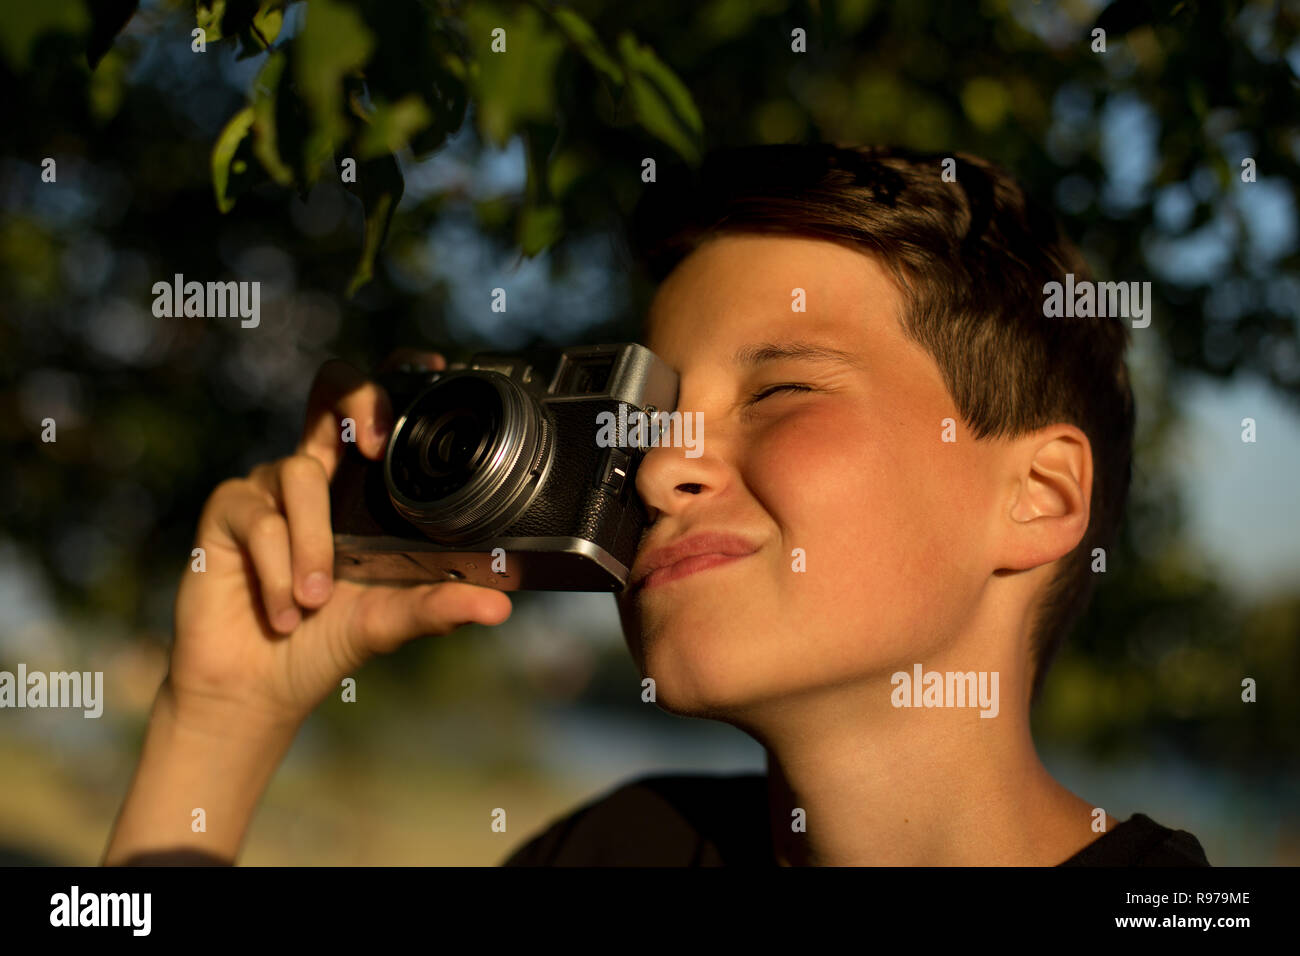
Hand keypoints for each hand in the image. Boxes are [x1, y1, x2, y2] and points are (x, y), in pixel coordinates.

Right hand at [166, 348, 512, 732]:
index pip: (375, 410)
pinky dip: (277, 570)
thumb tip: (500, 605)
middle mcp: (314, 474)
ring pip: (300, 474)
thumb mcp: (392, 621)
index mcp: (357, 489)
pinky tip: (285, 611)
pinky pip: (259, 519)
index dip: (397, 378)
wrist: (259, 687)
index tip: (430, 369)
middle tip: (378, 446)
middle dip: (358, 400)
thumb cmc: (326, 640)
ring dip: (314, 545)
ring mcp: (267, 488)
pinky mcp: (226, 513)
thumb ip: (440, 606)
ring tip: (318, 600)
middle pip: (330, 391)